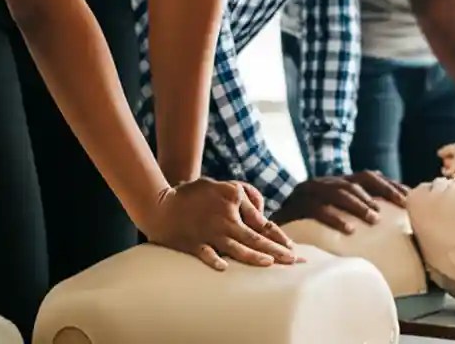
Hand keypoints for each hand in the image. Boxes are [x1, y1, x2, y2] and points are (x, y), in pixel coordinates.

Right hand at [143, 178, 298, 270]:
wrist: (162, 203)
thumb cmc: (196, 194)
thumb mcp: (224, 186)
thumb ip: (246, 195)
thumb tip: (263, 214)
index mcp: (234, 201)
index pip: (261, 223)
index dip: (278, 237)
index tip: (291, 248)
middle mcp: (225, 218)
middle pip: (254, 238)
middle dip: (275, 250)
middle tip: (293, 260)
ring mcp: (209, 232)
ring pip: (235, 247)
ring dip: (253, 256)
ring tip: (270, 263)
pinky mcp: (193, 243)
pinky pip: (205, 253)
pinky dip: (214, 259)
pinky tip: (225, 268)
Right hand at [270, 171, 409, 234]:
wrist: (266, 230)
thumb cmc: (306, 228)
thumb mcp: (333, 216)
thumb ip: (354, 212)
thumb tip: (389, 218)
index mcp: (336, 182)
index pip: (368, 176)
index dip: (389, 186)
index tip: (406, 200)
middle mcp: (324, 181)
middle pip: (356, 180)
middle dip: (377, 193)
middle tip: (389, 211)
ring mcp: (309, 190)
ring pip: (339, 191)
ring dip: (359, 205)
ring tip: (373, 220)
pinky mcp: (296, 204)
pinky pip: (318, 209)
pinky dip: (335, 218)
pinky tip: (349, 230)